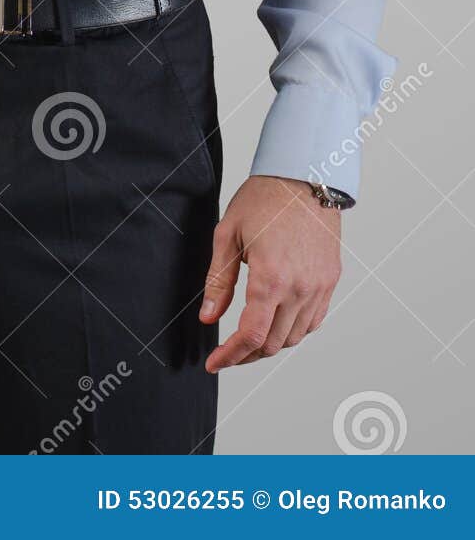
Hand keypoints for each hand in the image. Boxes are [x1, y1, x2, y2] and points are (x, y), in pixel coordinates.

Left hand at [199, 175, 340, 372]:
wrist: (304, 175)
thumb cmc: (264, 199)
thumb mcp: (228, 235)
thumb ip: (218, 281)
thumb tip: (208, 317)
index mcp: (271, 278)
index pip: (251, 336)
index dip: (230, 356)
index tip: (214, 363)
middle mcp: (300, 288)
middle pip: (273, 343)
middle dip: (247, 354)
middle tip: (227, 352)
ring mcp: (320, 286)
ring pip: (295, 336)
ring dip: (271, 344)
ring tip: (250, 338)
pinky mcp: (331, 280)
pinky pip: (313, 320)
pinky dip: (294, 329)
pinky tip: (277, 321)